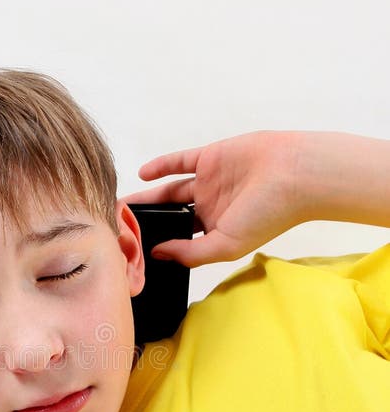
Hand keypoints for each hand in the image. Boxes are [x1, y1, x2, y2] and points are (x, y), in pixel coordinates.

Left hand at [128, 131, 304, 266]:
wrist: (295, 174)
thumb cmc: (269, 214)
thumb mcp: (226, 245)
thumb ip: (191, 253)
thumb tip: (157, 254)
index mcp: (217, 231)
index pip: (180, 240)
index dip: (158, 244)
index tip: (132, 250)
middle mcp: (211, 208)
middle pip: (170, 216)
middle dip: (146, 221)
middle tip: (117, 226)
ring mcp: (210, 182)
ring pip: (169, 191)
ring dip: (146, 197)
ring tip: (121, 204)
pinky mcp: (210, 158)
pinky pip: (179, 162)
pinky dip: (160, 166)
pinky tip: (142, 175)